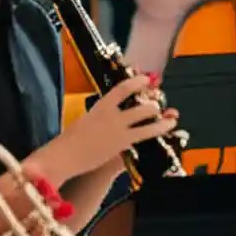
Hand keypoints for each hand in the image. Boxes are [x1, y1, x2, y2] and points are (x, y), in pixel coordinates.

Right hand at [52, 74, 179, 177]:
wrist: (64, 156)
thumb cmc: (69, 140)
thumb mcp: (86, 121)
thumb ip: (101, 116)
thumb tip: (112, 115)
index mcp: (101, 107)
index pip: (122, 89)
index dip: (136, 82)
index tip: (145, 79)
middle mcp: (112, 116)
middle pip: (140, 105)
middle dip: (153, 104)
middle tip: (158, 103)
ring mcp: (119, 130)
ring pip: (146, 121)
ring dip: (160, 119)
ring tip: (170, 118)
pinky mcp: (122, 144)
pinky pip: (145, 135)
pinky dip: (157, 131)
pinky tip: (166, 130)